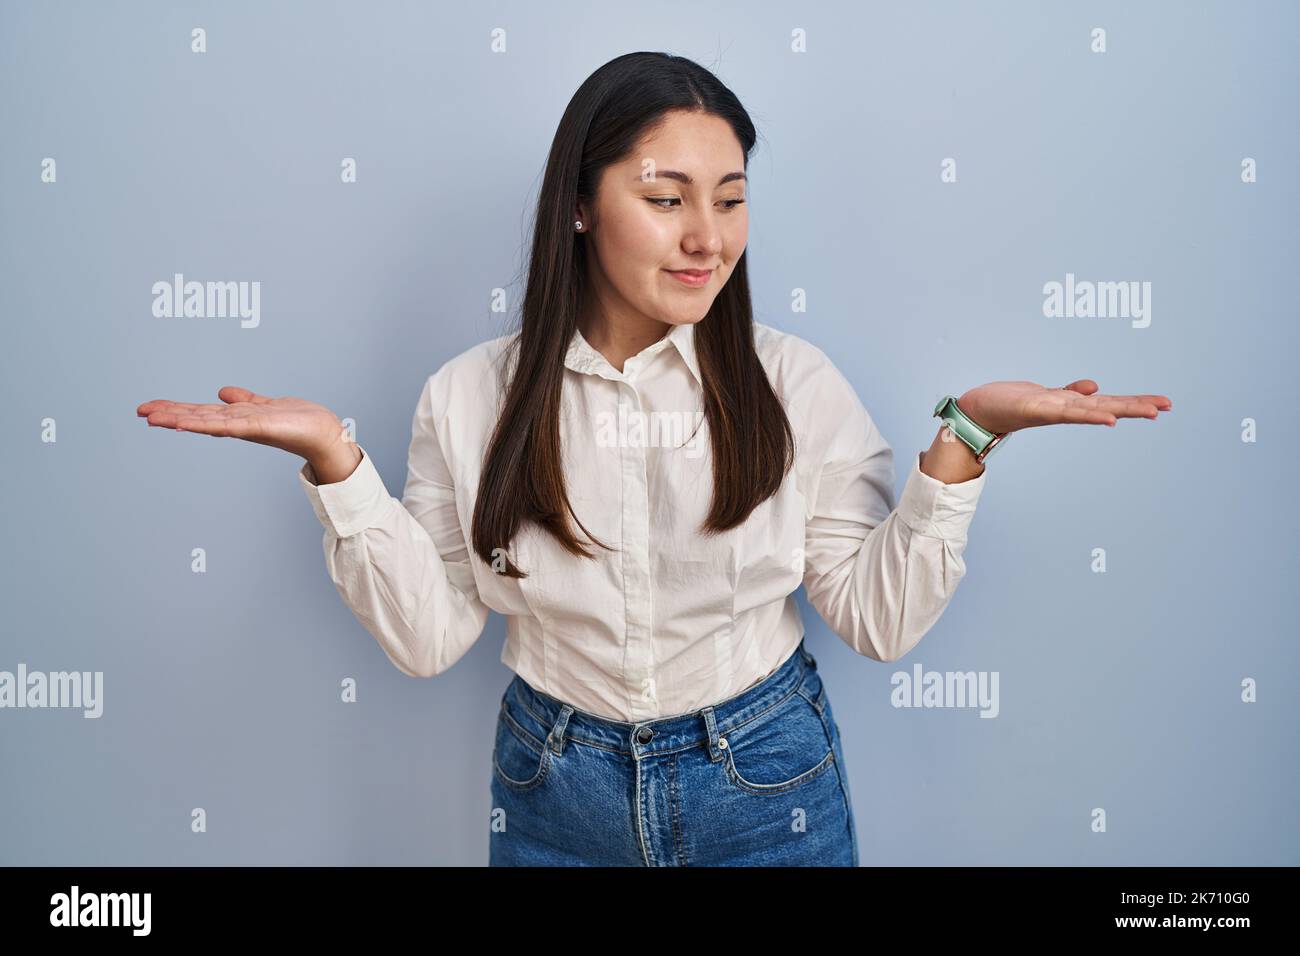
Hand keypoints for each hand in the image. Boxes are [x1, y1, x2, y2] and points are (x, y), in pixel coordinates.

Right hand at [135, 387, 347, 461]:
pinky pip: (225, 425)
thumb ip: (244, 400)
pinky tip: (185, 422)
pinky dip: (203, 423)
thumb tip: (222, 392)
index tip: (150, 408)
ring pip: (205, 422)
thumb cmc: (297, 422)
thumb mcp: (264, 405)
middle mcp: (236, 425)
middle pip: (197, 417)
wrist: (322, 432)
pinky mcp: (256, 427)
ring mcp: (244, 427)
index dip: (175, 409)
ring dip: (179, 420)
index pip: (200, 412)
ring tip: (153, 418)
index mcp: (236, 418)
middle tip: (140, 412)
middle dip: (169, 414)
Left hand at [956, 379, 1171, 434]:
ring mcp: (1051, 410)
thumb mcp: (1045, 395)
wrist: (978, 411)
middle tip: (1165, 407)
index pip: (1108, 403)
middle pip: (1106, 406)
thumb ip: (1070, 393)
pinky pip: (1065, 412)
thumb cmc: (1010, 403)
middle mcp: (1064, 409)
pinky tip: (1106, 416)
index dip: (1135, 403)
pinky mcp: (1034, 409)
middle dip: (1136, 407)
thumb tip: (1094, 387)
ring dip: (1119, 411)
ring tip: (1147, 412)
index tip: (1163, 405)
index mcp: (1068, 405)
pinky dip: (1086, 413)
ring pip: (1091, 410)